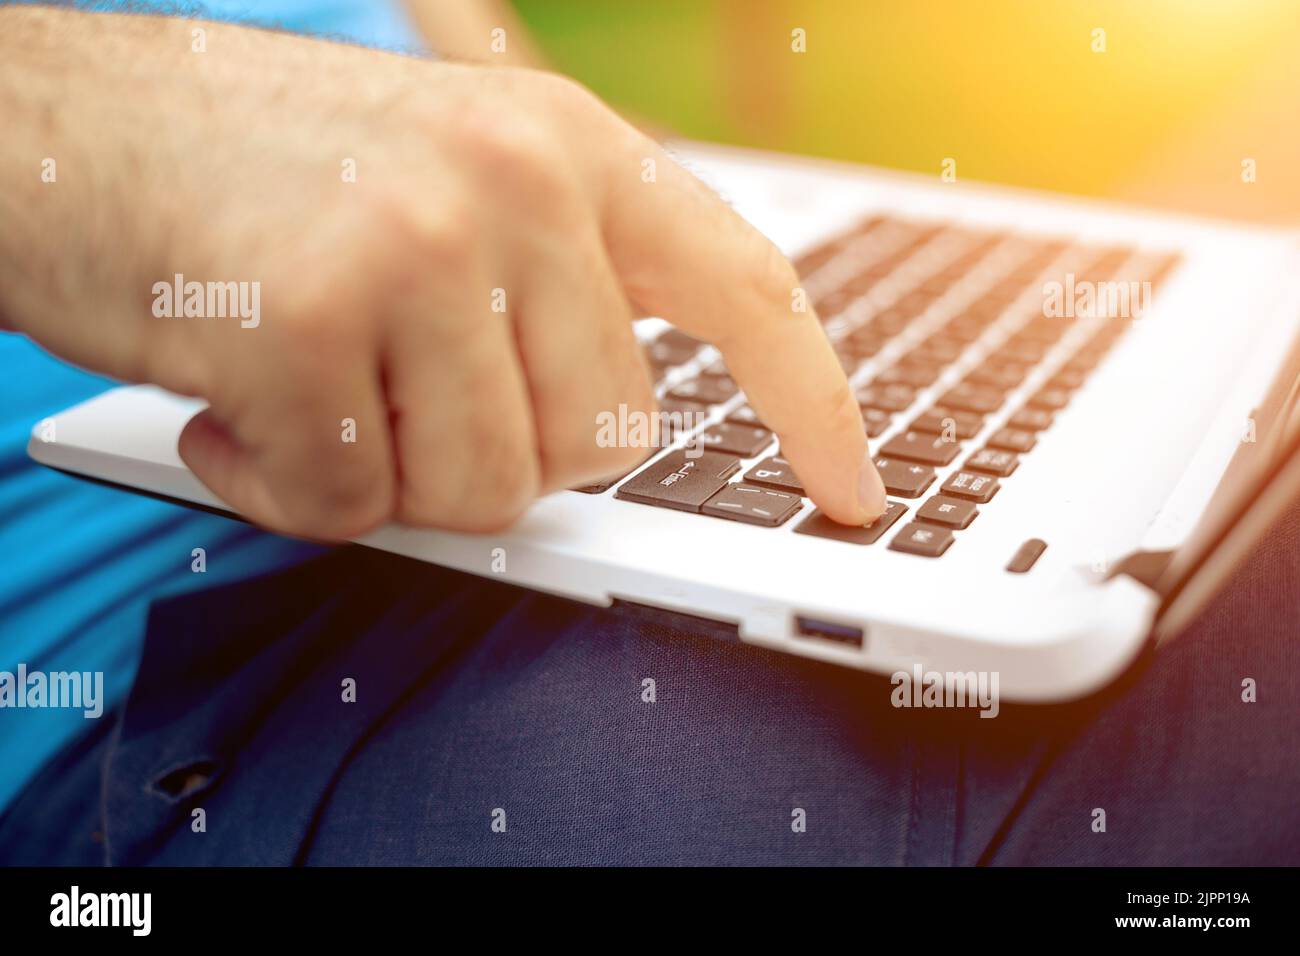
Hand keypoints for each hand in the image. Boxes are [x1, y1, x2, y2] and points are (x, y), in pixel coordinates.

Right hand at [0, 7, 886, 538]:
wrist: (54, 121)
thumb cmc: (256, 173)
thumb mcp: (440, 184)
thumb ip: (545, 299)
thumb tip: (609, 449)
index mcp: (564, 146)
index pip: (744, 288)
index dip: (814, 401)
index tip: (854, 486)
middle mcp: (510, 182)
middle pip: (601, 440)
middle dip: (498, 456)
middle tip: (397, 398)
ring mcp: (413, 244)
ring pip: (484, 488)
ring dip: (388, 473)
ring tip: (309, 386)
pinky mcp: (306, 321)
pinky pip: (351, 503)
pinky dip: (286, 489)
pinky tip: (230, 407)